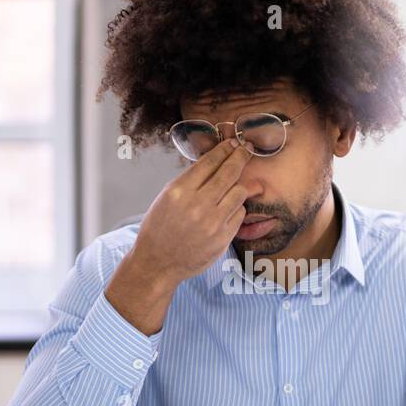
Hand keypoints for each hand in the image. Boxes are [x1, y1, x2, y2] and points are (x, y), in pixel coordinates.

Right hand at [105, 138, 256, 334]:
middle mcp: (197, 205)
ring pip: (239, 192)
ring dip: (238, 186)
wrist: (158, 262)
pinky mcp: (223, 238)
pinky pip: (239, 213)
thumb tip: (216, 162)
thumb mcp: (167, 198)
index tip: (233, 143)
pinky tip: (227, 209)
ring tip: (233, 186)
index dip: (224, 150)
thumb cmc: (159, 228)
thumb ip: (191, 181)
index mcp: (179, 191)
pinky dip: (235, 208)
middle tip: (247, 149)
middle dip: (241, 157)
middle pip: (229, 173)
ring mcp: (212, 222)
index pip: (209, 162)